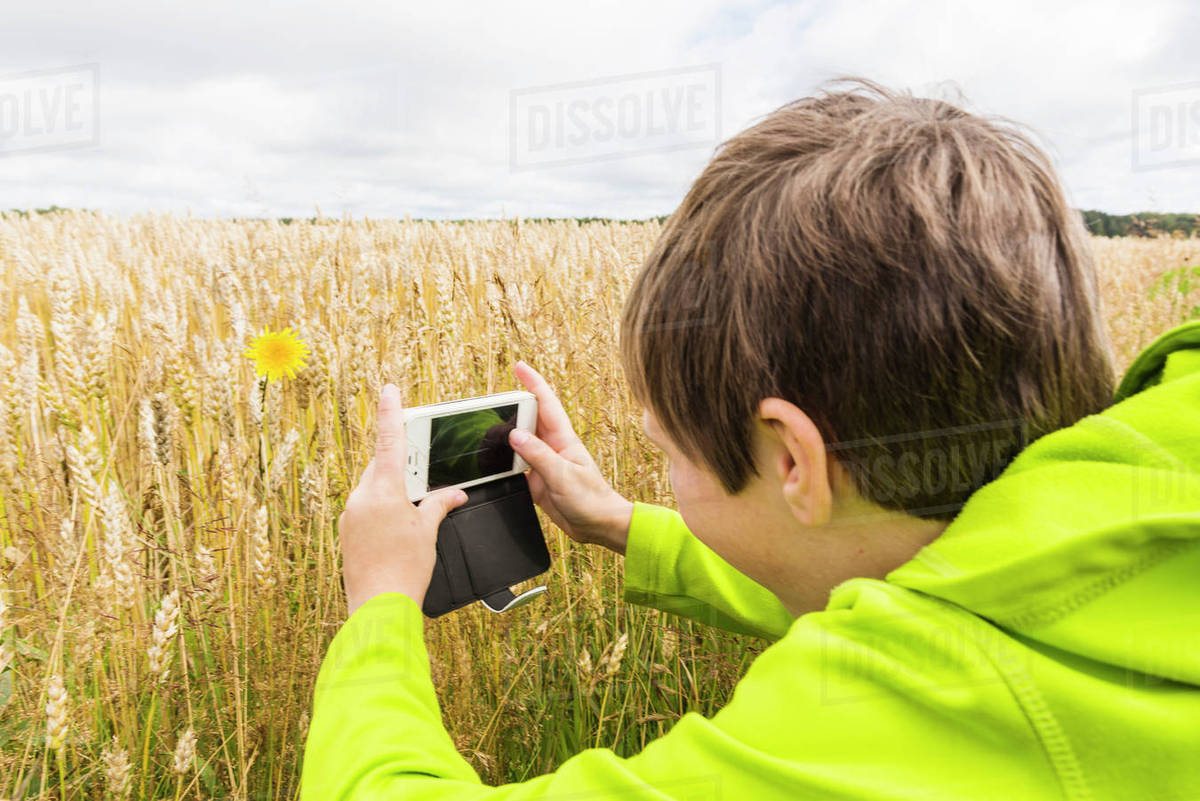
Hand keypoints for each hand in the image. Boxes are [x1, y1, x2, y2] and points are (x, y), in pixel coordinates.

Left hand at [338, 383, 470, 615]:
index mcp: (382, 490)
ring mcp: (351, 515)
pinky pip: (366, 509)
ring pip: (374, 489)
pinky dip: (383, 511)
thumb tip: (452, 495)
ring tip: (413, 517)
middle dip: (401, 468)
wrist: (379, 606)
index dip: (392, 413)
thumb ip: (438, 505)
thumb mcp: (427, 531)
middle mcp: (361, 497)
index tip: (389, 390)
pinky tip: (398, 532)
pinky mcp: (348, 533)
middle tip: (422, 477)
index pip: (390, 442)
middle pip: (382, 467)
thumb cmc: (405, 568)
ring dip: (393, 493)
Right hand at [508, 361, 633, 553]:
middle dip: (512, 407)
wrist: (599, 526)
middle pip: (528, 420)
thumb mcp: (564, 476)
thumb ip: (539, 456)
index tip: (519, 366)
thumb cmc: (592, 499)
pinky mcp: (538, 482)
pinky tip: (493, 463)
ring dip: (505, 436)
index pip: (546, 404)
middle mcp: (553, 448)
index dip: (533, 382)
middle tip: (492, 401)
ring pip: (520, 443)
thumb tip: (515, 435)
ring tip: (486, 431)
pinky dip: (504, 463)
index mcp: (563, 439)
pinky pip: (517, 466)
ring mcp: (545, 464)